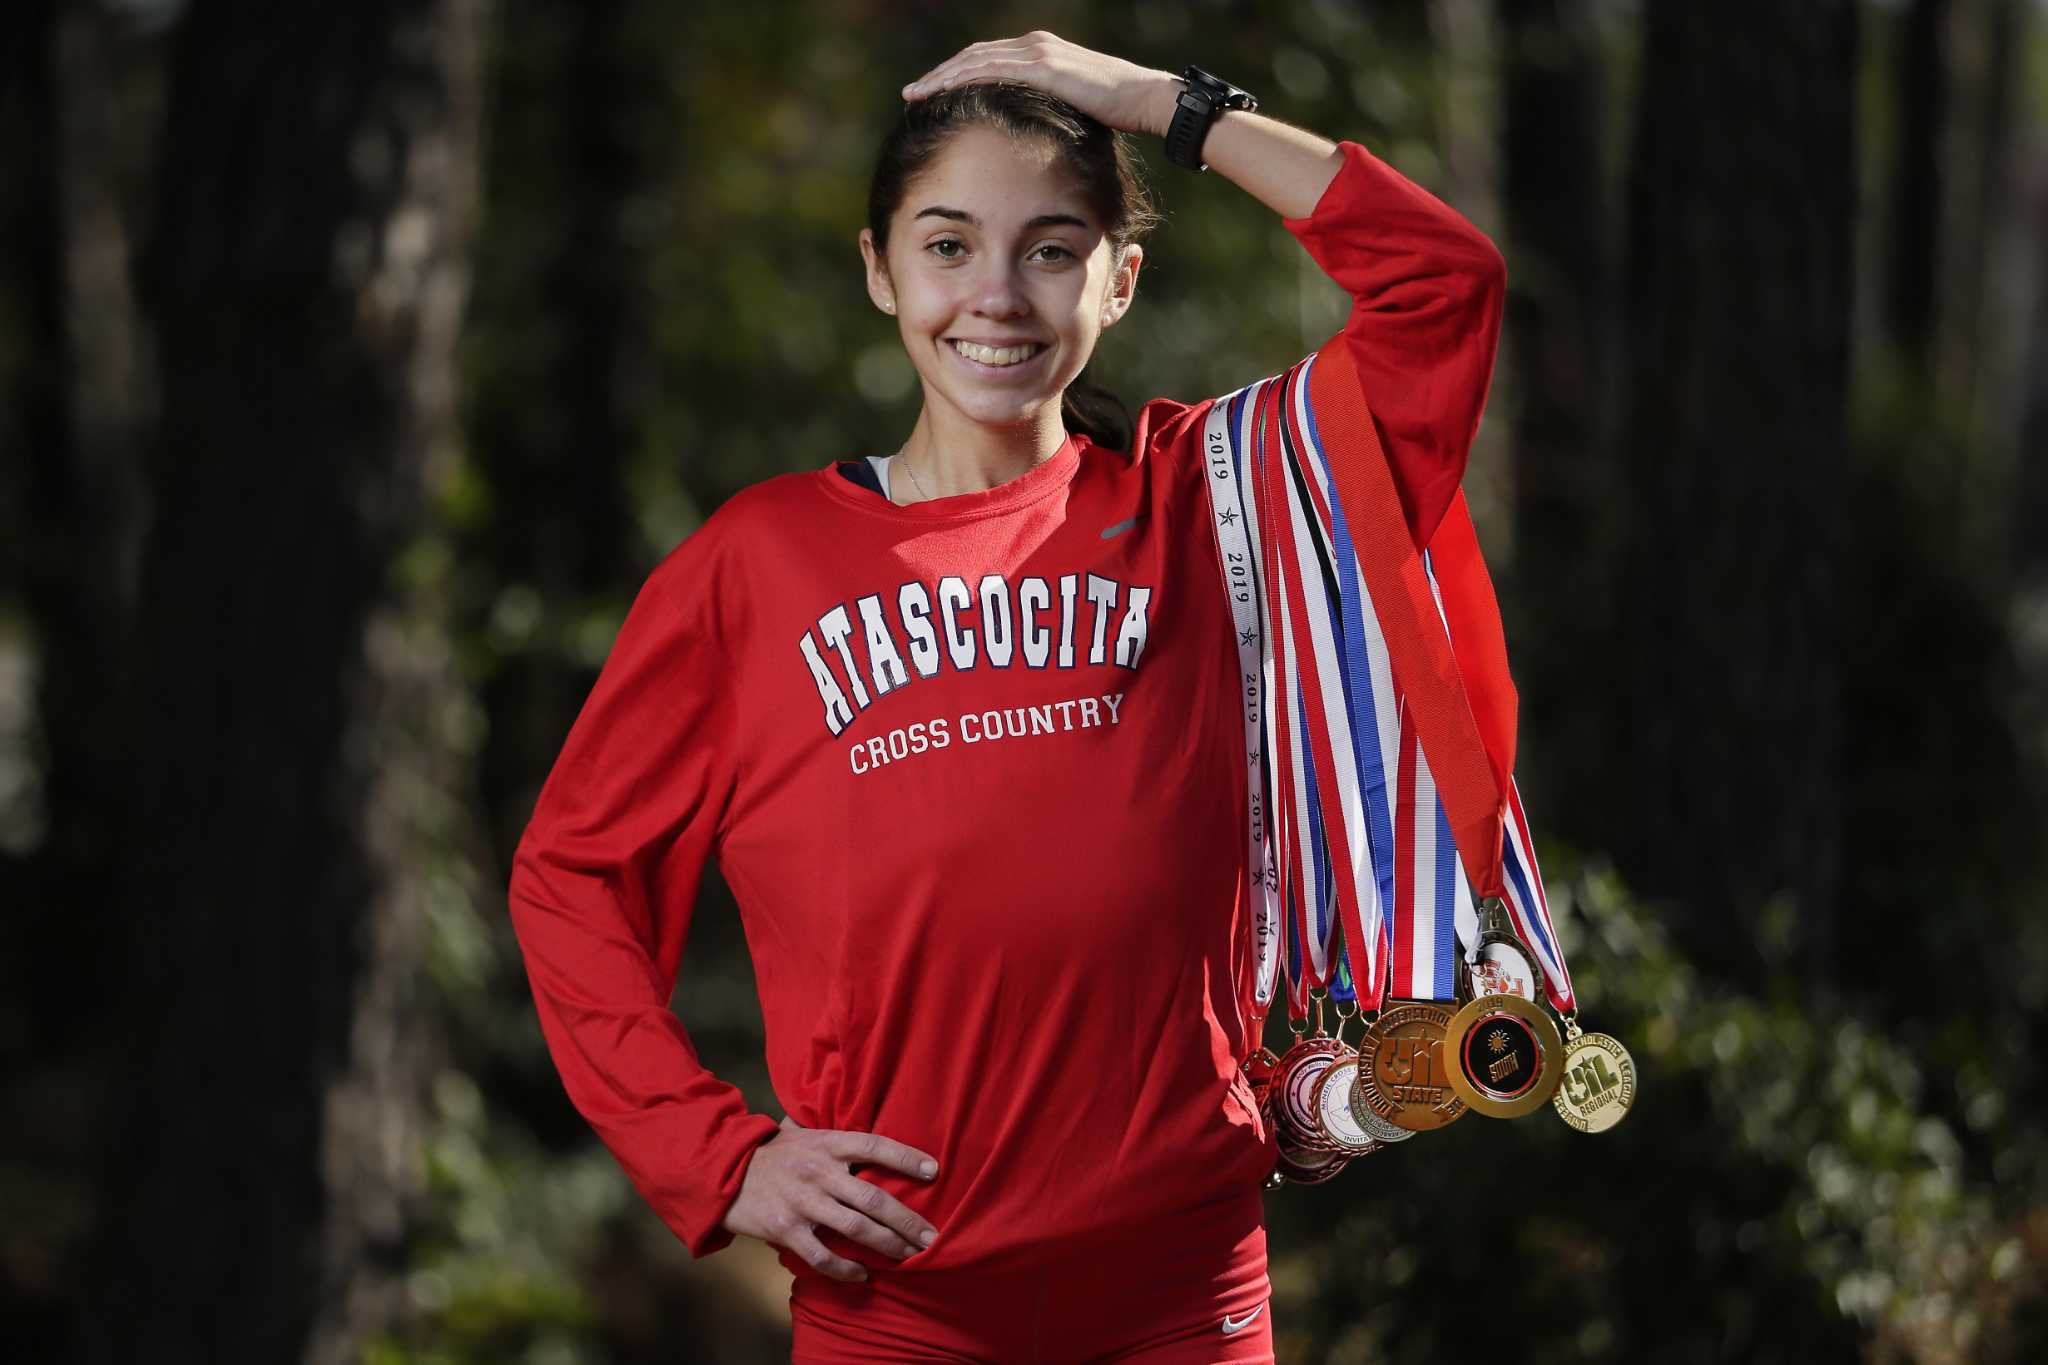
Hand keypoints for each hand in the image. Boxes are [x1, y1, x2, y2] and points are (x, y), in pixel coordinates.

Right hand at [720, 1116, 940, 1281]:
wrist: (721, 1171)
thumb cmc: (773, 1153)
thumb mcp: (804, 1133)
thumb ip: (835, 1138)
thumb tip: (870, 1132)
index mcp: (826, 1143)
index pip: (875, 1145)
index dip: (906, 1157)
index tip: (934, 1170)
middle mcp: (818, 1171)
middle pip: (874, 1198)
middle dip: (908, 1220)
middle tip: (932, 1236)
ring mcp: (803, 1202)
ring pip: (856, 1228)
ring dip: (888, 1245)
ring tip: (909, 1256)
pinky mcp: (786, 1230)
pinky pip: (823, 1256)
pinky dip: (847, 1269)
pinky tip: (864, 1275)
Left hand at [903, 31, 1181, 138]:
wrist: (1146, 98)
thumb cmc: (1119, 111)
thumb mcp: (1076, 107)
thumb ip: (1051, 109)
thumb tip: (1034, 133)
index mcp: (1040, 51)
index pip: (987, 59)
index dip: (957, 75)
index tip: (932, 93)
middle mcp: (1034, 45)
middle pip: (973, 57)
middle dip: (940, 76)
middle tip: (912, 94)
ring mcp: (1037, 53)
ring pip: (975, 61)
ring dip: (942, 78)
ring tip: (916, 96)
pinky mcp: (1043, 67)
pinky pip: (992, 72)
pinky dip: (963, 81)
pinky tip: (942, 95)